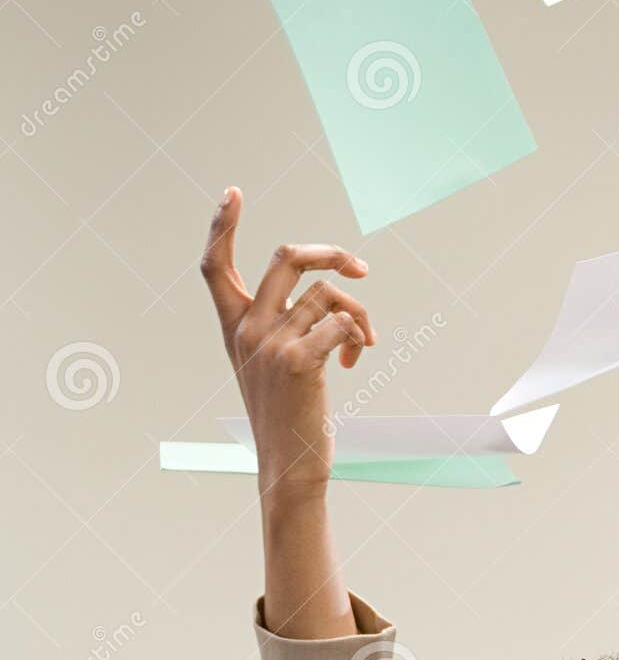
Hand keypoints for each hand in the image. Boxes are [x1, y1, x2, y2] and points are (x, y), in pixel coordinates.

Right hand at [200, 188, 375, 497]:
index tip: (232, 194)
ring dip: (357, 314)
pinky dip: (358, 333)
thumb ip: (287, 327)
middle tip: (360, 269)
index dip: (221, 226)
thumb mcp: (274, 366)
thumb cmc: (288, 416)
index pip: (215, 267)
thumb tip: (334, 297)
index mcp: (234, 329)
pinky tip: (356, 356)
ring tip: (363, 342)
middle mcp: (247, 331)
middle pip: (287, 257)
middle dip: (330, 253)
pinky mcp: (299, 361)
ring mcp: (270, 344)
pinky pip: (340, 321)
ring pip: (327, 295)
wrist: (289, 465)